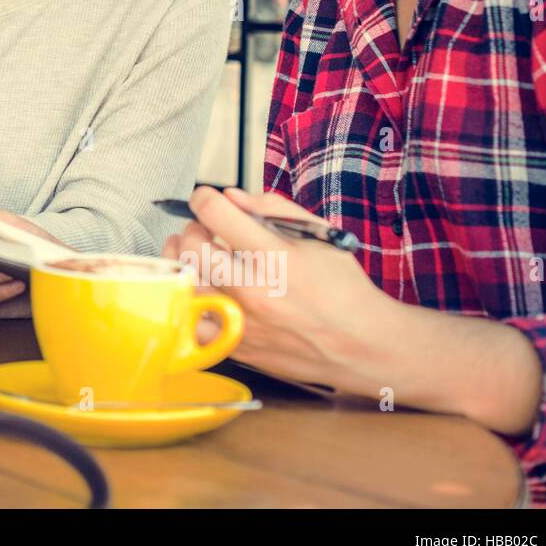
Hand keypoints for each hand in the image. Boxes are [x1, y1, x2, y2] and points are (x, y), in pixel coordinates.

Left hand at [162, 186, 397, 395]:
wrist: (363, 345)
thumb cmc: (343, 289)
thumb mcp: (318, 234)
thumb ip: (271, 208)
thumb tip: (231, 197)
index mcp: (275, 257)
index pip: (216, 214)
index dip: (203, 198)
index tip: (204, 199)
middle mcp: (254, 290)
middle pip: (193, 249)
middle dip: (192, 229)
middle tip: (203, 230)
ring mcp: (242, 322)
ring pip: (185, 286)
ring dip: (182, 264)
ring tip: (195, 256)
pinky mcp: (238, 347)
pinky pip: (192, 322)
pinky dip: (189, 301)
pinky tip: (201, 290)